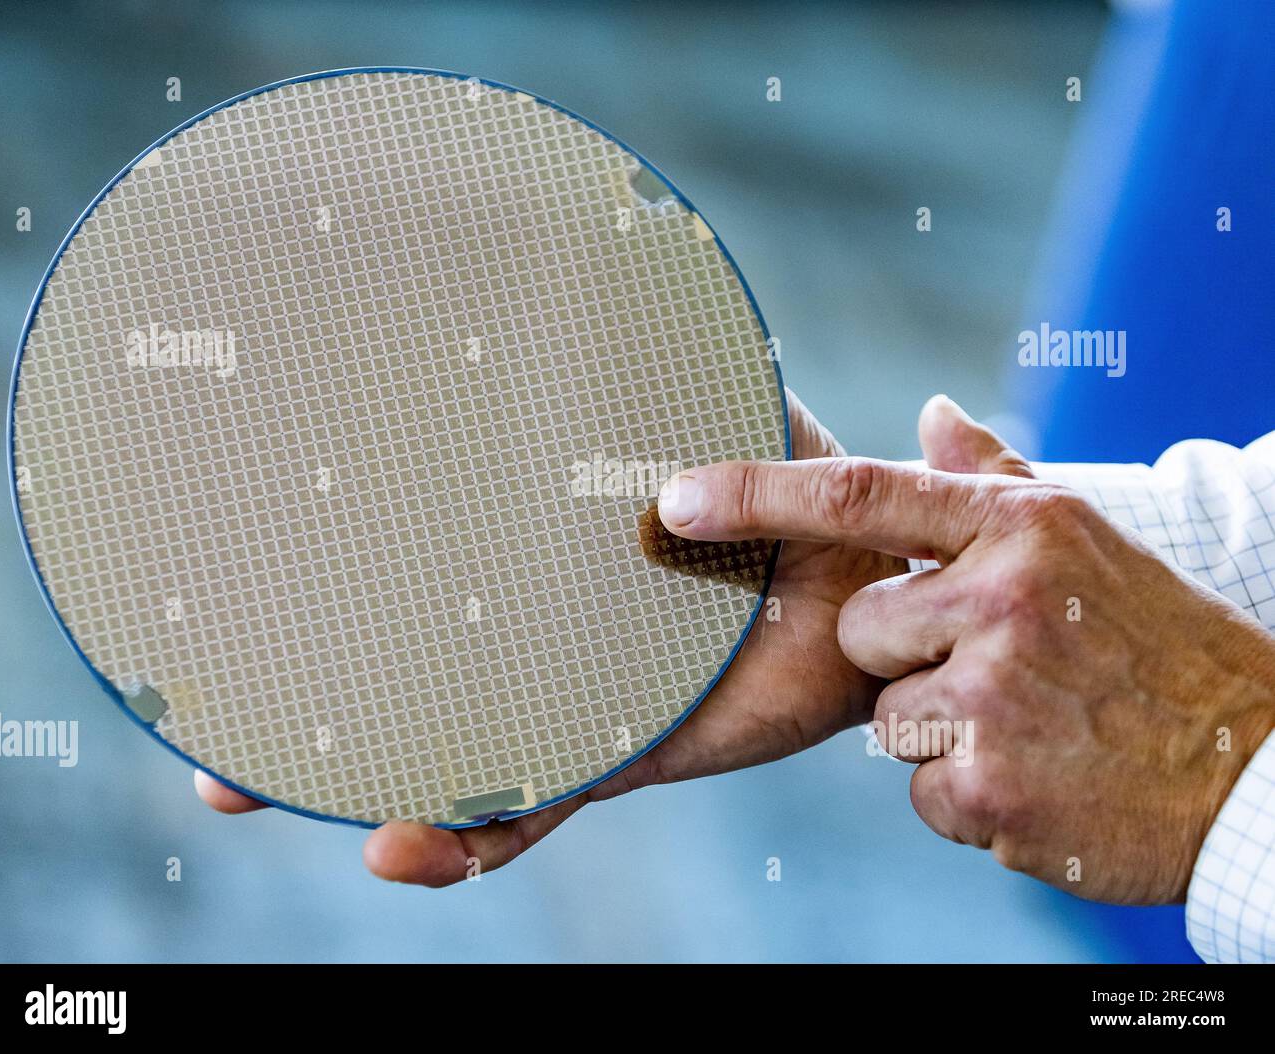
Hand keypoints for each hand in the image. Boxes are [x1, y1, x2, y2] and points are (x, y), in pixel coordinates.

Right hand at [197, 390, 907, 883]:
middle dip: (309, 710)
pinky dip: (466, 833)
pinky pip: (538, 801)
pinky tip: (400, 844)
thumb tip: (611, 243)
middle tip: (213, 734)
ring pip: (446, 759)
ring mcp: (576, 699)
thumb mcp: (710, 407)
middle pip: (412, 679)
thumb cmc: (796, 489)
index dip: (338, 586)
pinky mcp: (627, 749)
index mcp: (550, 563)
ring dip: (353, 783)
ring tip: (260, 790)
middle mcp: (548, 637)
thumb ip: (664, 346)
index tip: (240, 577)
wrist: (884, 582)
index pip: (431, 574)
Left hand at [663, 395, 1274, 903]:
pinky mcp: (987, 787)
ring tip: (1032, 725)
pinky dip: (965, 792)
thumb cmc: (1157, 644)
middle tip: (993, 670)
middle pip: (862, 630)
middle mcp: (1001, 600)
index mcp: (1019, 528)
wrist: (1256, 768)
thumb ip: (993, 476)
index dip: (754, 493)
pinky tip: (1037, 777)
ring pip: (886, 717)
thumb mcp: (1086, 541)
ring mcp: (994, 697)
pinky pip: (919, 788)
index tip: (674, 497)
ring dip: (941, 730)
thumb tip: (929, 410)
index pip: (858, 495)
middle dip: (904, 656)